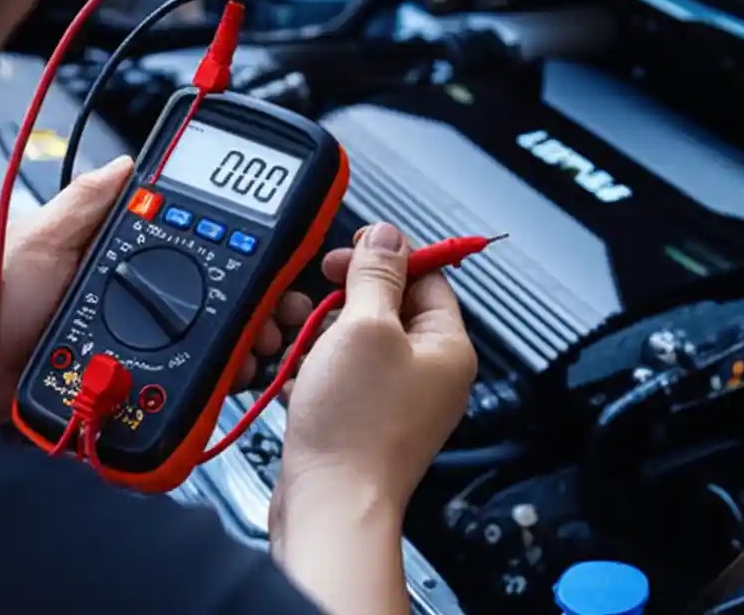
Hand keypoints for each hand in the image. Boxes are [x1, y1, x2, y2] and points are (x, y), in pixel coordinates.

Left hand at [0, 156, 311, 418]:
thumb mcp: (40, 239)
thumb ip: (83, 202)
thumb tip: (130, 164)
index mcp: (127, 258)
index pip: (198, 243)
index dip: (242, 246)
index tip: (275, 252)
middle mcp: (143, 299)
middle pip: (220, 296)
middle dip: (262, 301)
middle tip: (283, 309)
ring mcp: (146, 342)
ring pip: (216, 340)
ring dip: (250, 340)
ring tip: (266, 342)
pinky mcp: (143, 381)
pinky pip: (192, 381)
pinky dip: (221, 379)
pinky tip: (238, 374)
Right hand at [268, 222, 476, 613]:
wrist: (330, 507)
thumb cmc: (356, 431)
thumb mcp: (363, 328)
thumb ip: (376, 275)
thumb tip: (387, 236)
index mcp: (447, 347)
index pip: (425, 278)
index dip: (384, 258)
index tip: (348, 253)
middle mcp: (427, 374)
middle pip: (384, 309)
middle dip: (339, 302)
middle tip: (313, 304)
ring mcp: (394, 401)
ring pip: (352, 342)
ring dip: (318, 336)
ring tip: (297, 346)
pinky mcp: (360, 422)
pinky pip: (336, 377)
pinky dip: (312, 370)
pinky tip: (296, 378)